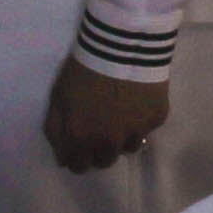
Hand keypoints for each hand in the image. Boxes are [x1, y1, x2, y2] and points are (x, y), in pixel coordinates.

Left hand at [42, 55, 172, 172]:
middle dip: (99, 150)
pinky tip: (136, 101)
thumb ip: (56, 130)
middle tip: (99, 129)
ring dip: (121, 138)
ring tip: (121, 115)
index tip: (79, 145)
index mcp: (82, 138)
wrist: (121, 46)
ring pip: (128, 148)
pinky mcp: (156, 119)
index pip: (79, 166)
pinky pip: (146, 128)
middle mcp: (109, 142)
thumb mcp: (58, 98)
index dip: (76, 158)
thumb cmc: (83, 70)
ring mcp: (136, 132)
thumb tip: (62, 157)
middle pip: (105, 162)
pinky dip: (140, 120)